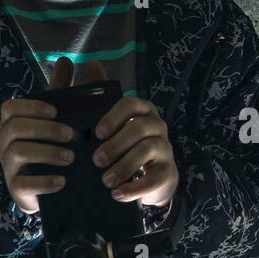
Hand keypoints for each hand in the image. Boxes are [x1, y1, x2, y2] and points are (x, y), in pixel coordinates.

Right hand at [0, 56, 83, 214]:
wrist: (50, 188)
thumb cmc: (52, 145)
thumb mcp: (58, 118)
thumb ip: (62, 90)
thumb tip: (66, 60)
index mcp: (14, 123)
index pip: (10, 108)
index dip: (31, 107)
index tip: (55, 111)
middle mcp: (6, 143)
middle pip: (14, 128)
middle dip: (44, 130)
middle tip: (73, 135)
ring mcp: (9, 167)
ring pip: (17, 152)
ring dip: (47, 153)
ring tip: (72, 157)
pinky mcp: (16, 189)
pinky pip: (22, 184)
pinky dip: (44, 182)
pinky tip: (63, 181)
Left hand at [90, 68, 178, 207]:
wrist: (146, 181)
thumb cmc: (122, 147)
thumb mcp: (107, 124)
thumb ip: (97, 96)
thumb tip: (90, 63)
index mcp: (142, 111)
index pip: (133, 104)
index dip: (115, 116)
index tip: (96, 132)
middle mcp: (157, 127)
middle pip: (140, 128)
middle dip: (116, 144)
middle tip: (95, 160)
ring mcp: (165, 150)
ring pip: (148, 151)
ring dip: (124, 167)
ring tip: (105, 181)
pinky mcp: (168, 173)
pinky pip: (155, 178)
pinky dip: (135, 188)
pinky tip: (118, 195)